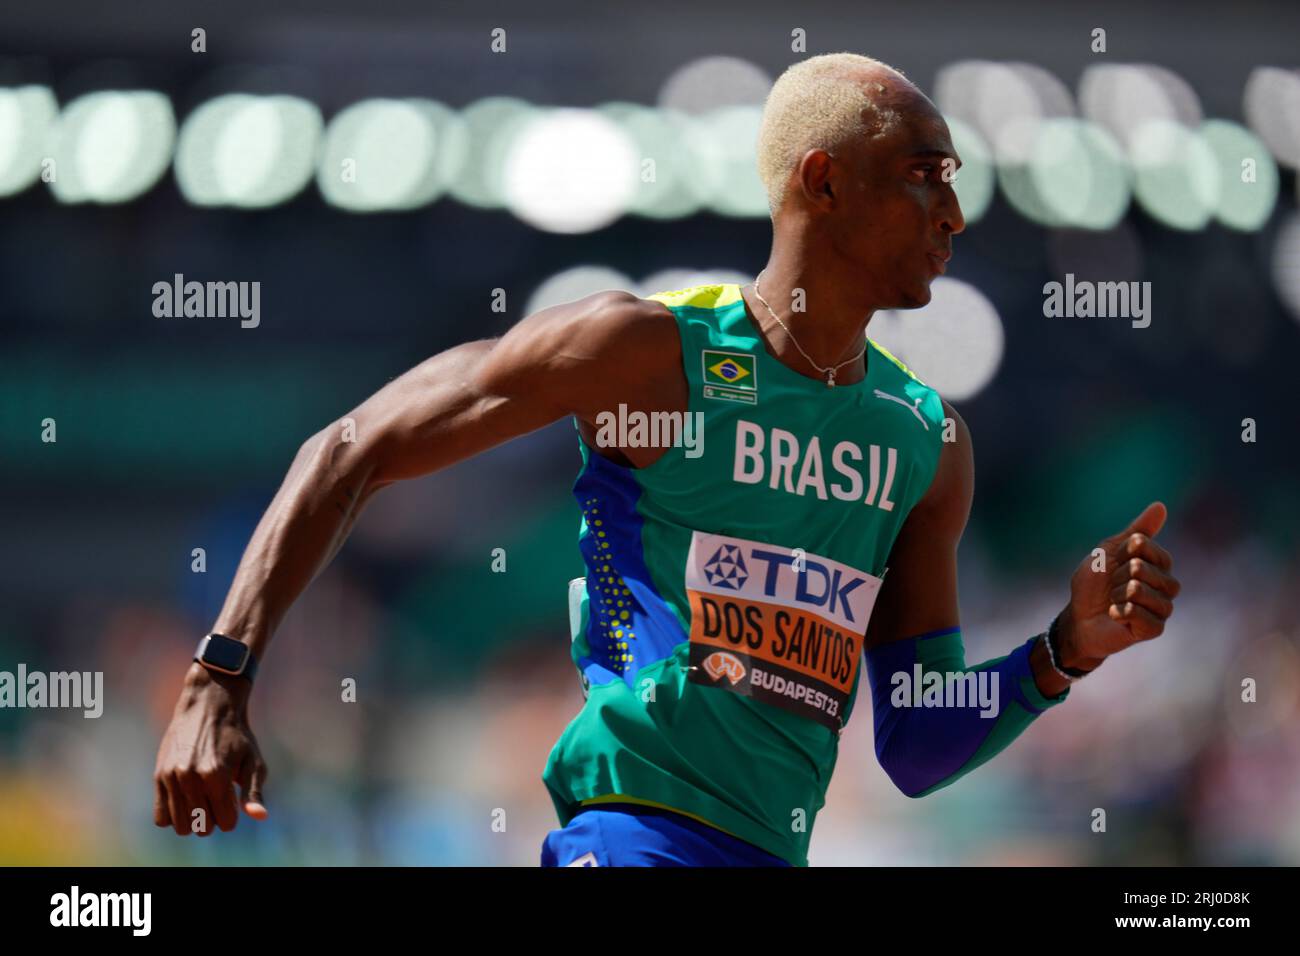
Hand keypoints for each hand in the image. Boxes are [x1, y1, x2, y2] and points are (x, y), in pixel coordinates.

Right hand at [153, 662, 268, 835]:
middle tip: (218, 798)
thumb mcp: (253, 761)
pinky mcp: (158, 776)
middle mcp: (191, 777)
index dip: (232, 816)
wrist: (208, 706)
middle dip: (213, 818)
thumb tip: (260, 817)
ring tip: (202, 798)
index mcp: (217, 775)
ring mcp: (172, 777)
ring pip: (181, 826)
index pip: (225, 823)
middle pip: (202, 827)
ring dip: (194, 819)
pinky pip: (161, 817)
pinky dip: (174, 816)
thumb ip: (253, 792)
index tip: (232, 800)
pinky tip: (186, 800)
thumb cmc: (236, 736)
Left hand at [1058, 501, 1180, 667]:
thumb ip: (1137, 530)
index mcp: (1158, 563)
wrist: (1079, 616)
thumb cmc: (1094, 583)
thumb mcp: (1110, 550)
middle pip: (1145, 569)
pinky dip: (1123, 613)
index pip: (1148, 547)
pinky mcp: (1155, 628)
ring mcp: (1162, 607)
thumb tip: (1160, 506)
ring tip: (1113, 600)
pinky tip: (1115, 614)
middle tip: (1113, 585)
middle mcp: (1166, 584)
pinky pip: (1145, 617)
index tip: (1115, 560)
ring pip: (1143, 592)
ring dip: (1118, 594)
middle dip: (1119, 575)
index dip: (1124, 552)